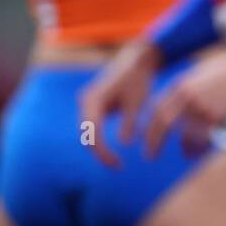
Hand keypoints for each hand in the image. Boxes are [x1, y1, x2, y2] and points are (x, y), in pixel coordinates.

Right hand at [79, 38, 160, 166]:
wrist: (137, 59)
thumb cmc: (139, 79)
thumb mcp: (137, 101)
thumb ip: (129, 122)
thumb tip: (124, 144)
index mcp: (93, 100)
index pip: (92, 133)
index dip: (102, 152)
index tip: (117, 164)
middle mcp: (85, 101)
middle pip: (86, 134)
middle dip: (99, 152)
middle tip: (117, 166)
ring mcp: (87, 102)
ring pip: (88, 131)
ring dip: (98, 146)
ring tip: (116, 161)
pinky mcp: (93, 104)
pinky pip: (93, 125)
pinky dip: (100, 138)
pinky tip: (112, 150)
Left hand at [142, 42, 225, 158]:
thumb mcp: (199, 73)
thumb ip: (184, 90)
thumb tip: (173, 111)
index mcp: (181, 83)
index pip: (156, 108)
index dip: (148, 126)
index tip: (144, 138)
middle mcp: (187, 95)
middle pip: (164, 122)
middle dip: (154, 141)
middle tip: (151, 155)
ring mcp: (201, 105)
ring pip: (186, 134)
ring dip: (186, 146)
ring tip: (187, 153)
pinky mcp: (216, 115)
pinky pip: (203, 136)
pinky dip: (200, 146)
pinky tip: (200, 150)